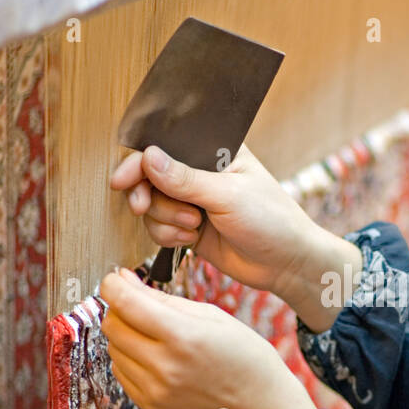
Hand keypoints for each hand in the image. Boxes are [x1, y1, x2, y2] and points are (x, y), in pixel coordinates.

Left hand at [99, 267, 315, 408]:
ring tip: (154, 334)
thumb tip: (124, 282)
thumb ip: (162, 298)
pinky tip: (155, 355)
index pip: (124, 302)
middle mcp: (164, 366)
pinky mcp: (150, 405)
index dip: (113, 284)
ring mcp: (155, 389)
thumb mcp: (211, 315)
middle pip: (112, 325)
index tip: (115, 279)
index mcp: (182, 336)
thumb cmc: (244, 355)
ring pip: (114, 348)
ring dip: (126, 334)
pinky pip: (121, 372)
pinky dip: (130, 358)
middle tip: (137, 304)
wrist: (259, 405)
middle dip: (119, 307)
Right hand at [110, 143, 363, 331]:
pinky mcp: (187, 226)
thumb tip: (147, 157)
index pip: (165, 145)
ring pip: (150, 204)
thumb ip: (186, 179)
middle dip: (147, 195)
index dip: (138, 161)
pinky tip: (192, 239)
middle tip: (143, 207)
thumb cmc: (271, 220)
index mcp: (214, 150)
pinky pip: (158, 227)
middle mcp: (198, 171)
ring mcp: (191, 200)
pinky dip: (167, 235)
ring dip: (164, 219)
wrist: (286, 264)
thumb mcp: (228, 196)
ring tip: (195, 226)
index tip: (121, 180)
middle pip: (148, 176)